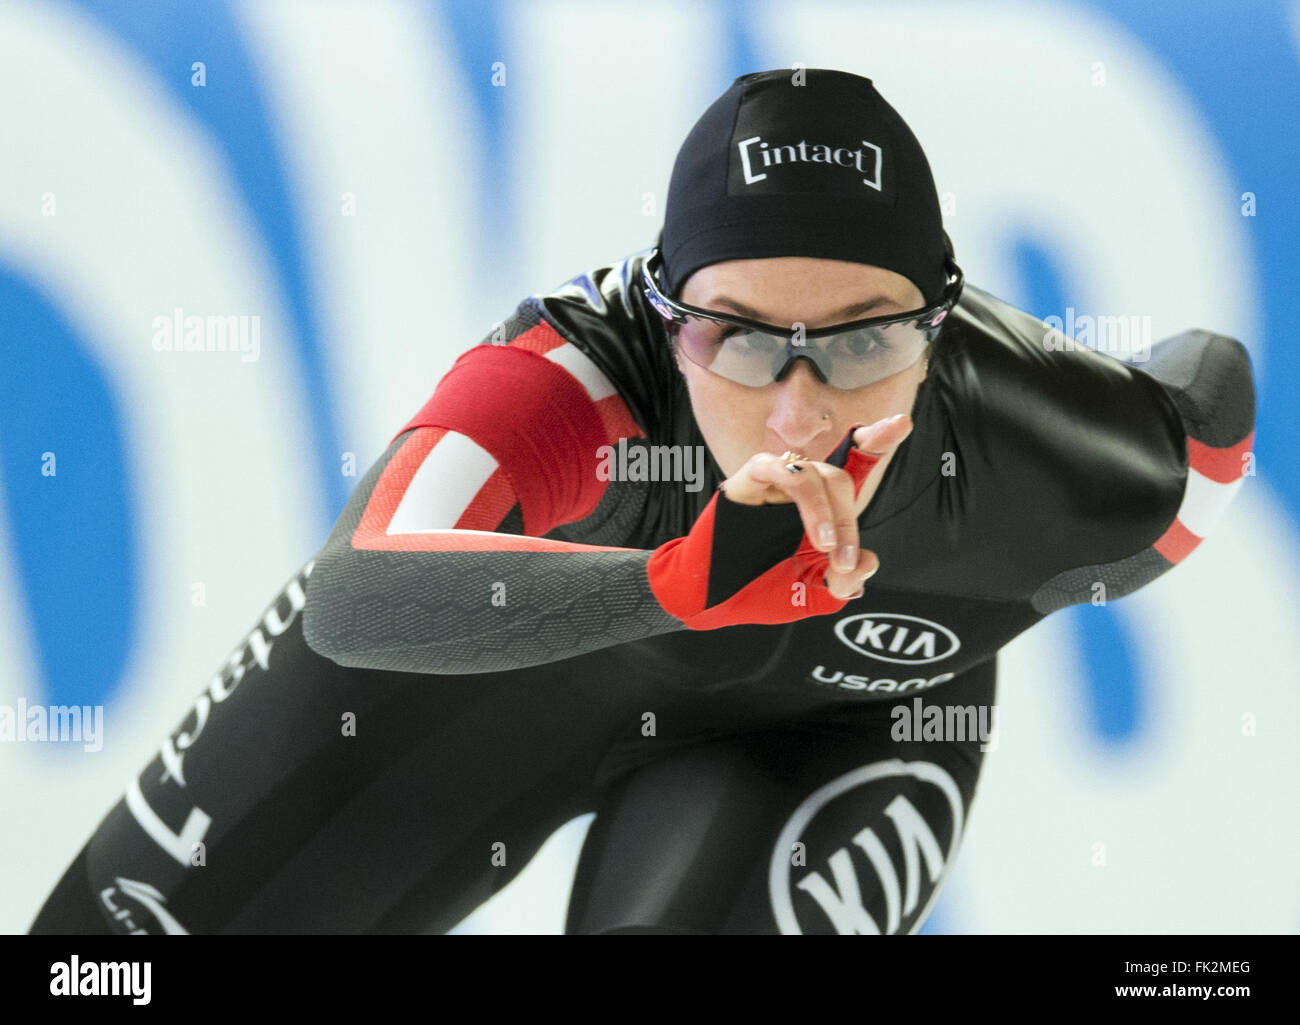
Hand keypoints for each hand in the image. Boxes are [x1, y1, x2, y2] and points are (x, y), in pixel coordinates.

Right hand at [717, 414, 912, 598]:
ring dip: (830, 513)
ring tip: (825, 548)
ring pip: (817, 473)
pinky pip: (782, 470)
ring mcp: (774, 480)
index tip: (901, 423)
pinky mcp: (748, 480)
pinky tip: (810, 531)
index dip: (877, 442)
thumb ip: (844, 583)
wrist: (711, 601)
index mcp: (820, 508)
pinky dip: (805, 498)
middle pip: (841, 477)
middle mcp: (800, 487)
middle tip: (843, 560)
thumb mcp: (812, 596)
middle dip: (850, 519)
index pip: (853, 465)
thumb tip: (868, 561)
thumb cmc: (758, 591)